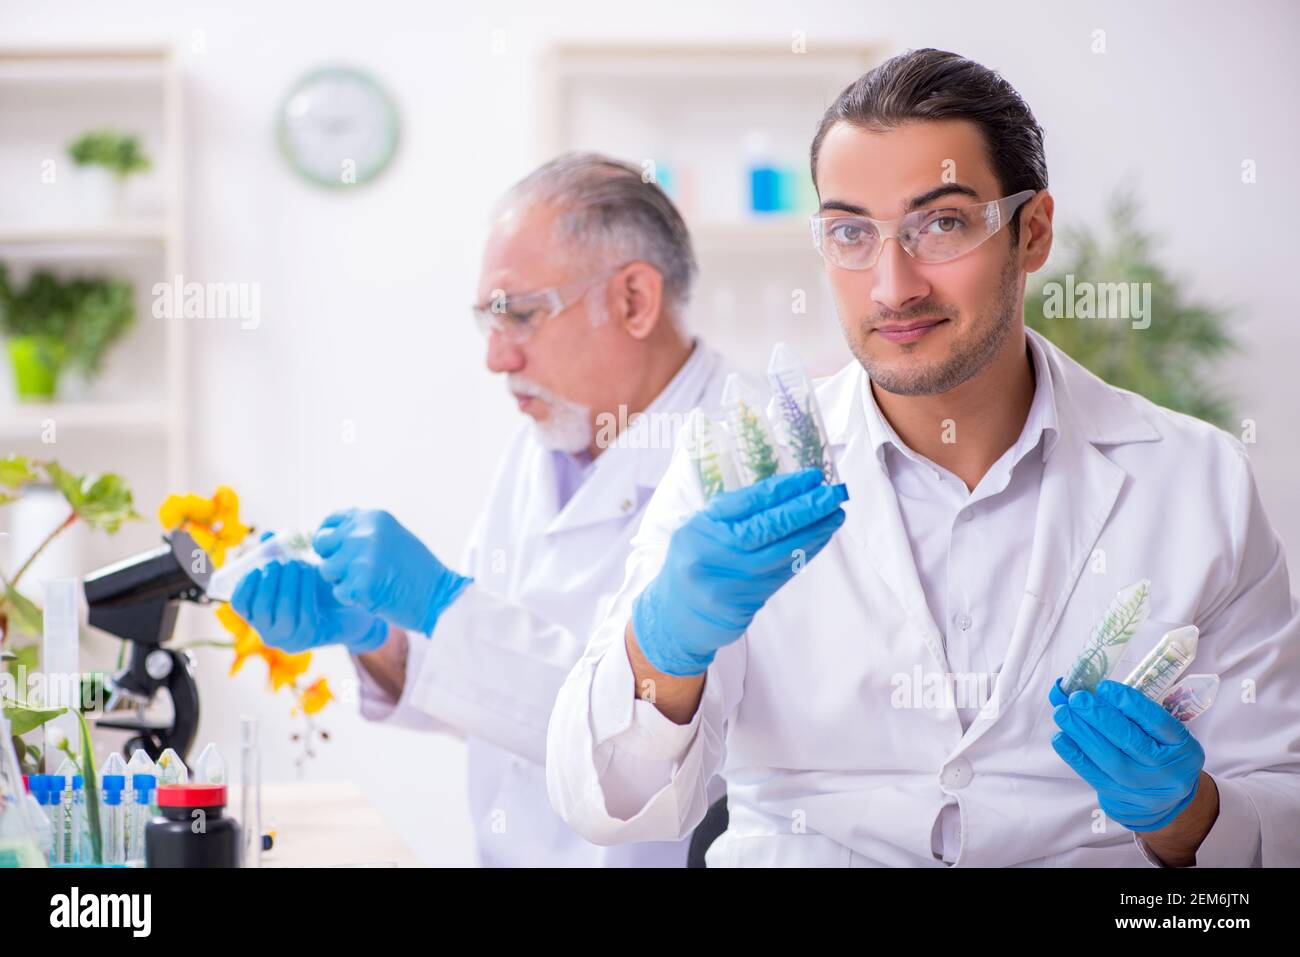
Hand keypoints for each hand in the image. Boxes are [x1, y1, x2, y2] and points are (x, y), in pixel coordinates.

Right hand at [231, 559, 388, 653]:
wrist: (348, 607)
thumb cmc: (315, 587)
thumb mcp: (294, 569)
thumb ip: (278, 552)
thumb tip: (267, 535)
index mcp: (258, 615)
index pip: (240, 604)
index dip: (245, 585)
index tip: (257, 567)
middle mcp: (269, 632)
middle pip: (261, 607)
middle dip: (269, 582)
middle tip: (280, 563)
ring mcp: (289, 639)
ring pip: (282, 611)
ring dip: (288, 584)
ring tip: (296, 565)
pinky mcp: (310, 638)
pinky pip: (304, 614)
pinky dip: (305, 592)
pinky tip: (310, 576)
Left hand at [312, 507, 470, 635]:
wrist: (438, 595)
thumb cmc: (416, 569)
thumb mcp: (391, 536)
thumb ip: (363, 532)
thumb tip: (327, 537)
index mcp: (372, 517)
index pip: (331, 522)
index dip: (329, 538)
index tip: (335, 551)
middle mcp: (364, 532)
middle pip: (322, 543)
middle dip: (333, 558)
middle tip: (352, 571)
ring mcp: (361, 557)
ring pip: (327, 569)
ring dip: (342, 580)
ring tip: (368, 582)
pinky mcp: (360, 583)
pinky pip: (339, 592)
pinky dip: (352, 598)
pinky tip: (373, 595)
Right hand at [632, 468, 847, 676]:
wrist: (676, 616)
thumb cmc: (691, 563)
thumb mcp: (698, 530)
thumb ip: (732, 513)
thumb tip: (785, 493)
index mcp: (701, 527)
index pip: (750, 501)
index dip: (784, 488)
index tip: (811, 477)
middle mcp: (714, 553)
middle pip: (769, 526)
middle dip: (806, 508)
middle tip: (833, 494)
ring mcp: (731, 580)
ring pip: (783, 552)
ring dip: (815, 532)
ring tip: (836, 515)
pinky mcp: (747, 601)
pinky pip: (784, 571)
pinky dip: (806, 552)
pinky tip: (821, 538)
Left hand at [1049, 678, 1204, 830]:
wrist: (1166, 801)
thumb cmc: (1161, 754)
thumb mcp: (1163, 734)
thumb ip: (1134, 713)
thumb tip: (1092, 691)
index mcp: (1182, 746)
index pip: (1156, 721)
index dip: (1129, 702)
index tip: (1104, 687)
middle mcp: (1167, 769)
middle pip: (1130, 740)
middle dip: (1099, 716)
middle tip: (1077, 699)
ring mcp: (1143, 787)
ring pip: (1110, 758)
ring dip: (1081, 733)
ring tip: (1063, 713)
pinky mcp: (1121, 799)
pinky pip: (1094, 775)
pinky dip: (1074, 755)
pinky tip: (1060, 737)